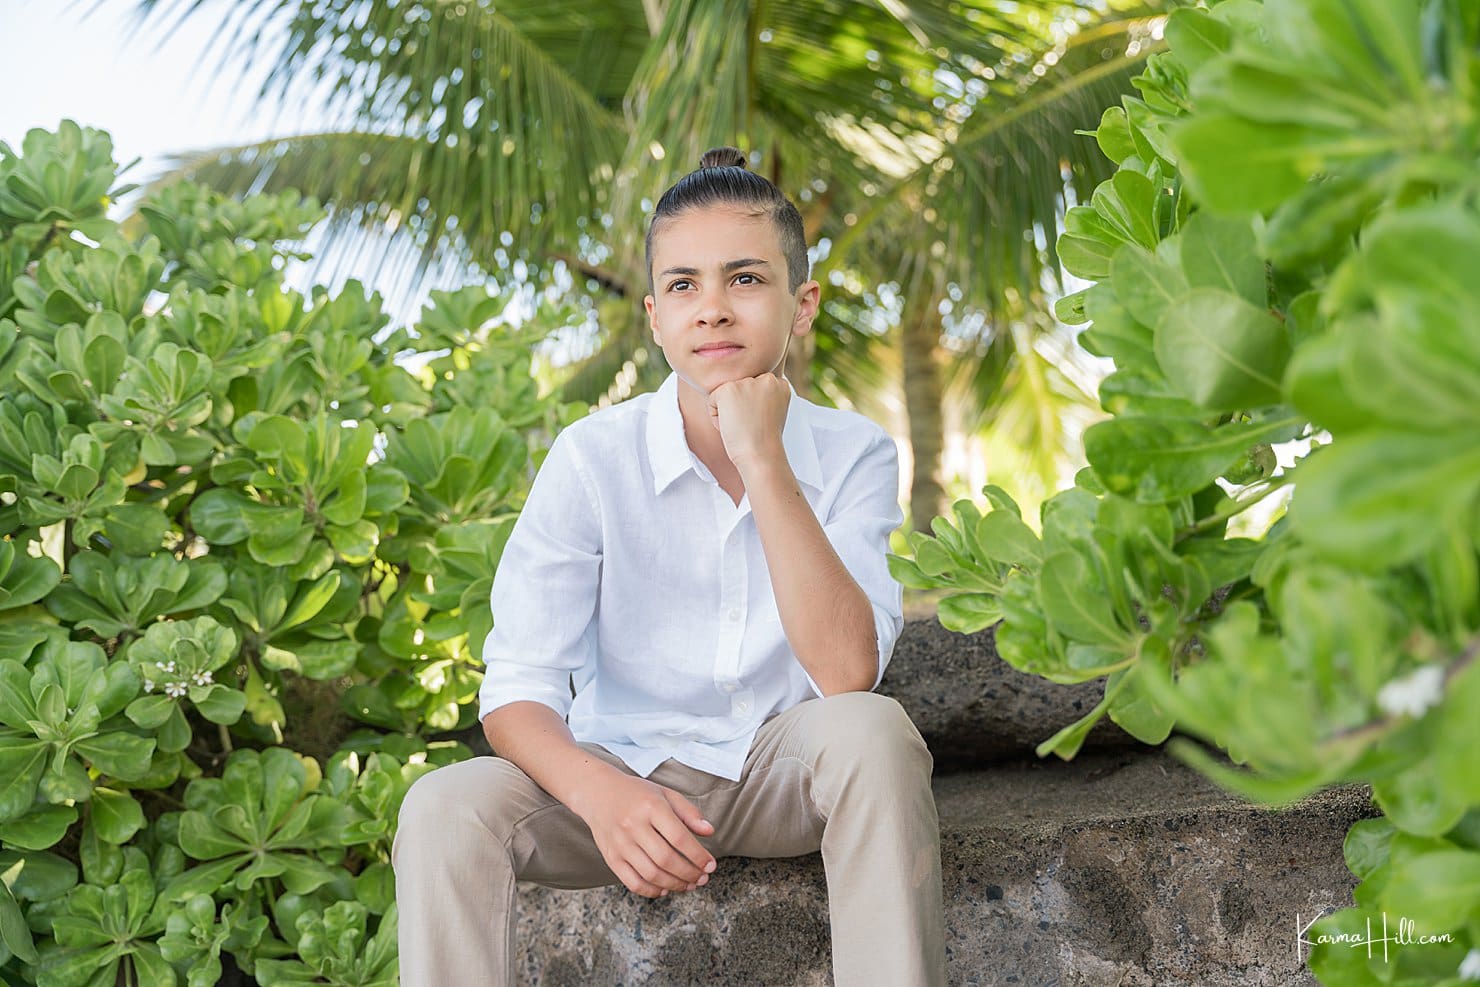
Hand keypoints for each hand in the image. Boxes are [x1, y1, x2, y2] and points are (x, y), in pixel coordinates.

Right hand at [572, 771, 717, 897]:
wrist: (597, 792)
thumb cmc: (636, 793)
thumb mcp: (665, 794)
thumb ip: (689, 813)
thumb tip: (709, 831)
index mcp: (651, 806)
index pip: (679, 837)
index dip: (698, 856)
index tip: (711, 865)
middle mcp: (633, 825)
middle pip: (666, 859)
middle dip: (689, 873)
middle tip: (703, 878)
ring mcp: (620, 843)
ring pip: (651, 874)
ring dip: (674, 884)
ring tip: (689, 884)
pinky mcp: (611, 857)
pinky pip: (632, 882)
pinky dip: (651, 891)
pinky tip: (665, 888)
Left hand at [707, 374, 789, 468]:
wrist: (761, 455)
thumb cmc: (764, 441)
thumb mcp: (772, 411)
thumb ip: (763, 396)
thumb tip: (744, 392)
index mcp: (779, 383)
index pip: (753, 389)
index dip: (753, 409)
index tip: (762, 422)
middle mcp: (766, 377)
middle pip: (739, 390)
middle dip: (740, 409)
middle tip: (752, 425)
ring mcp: (747, 382)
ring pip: (725, 395)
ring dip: (729, 413)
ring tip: (744, 425)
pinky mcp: (729, 388)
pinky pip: (712, 401)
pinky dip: (716, 418)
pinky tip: (733, 426)